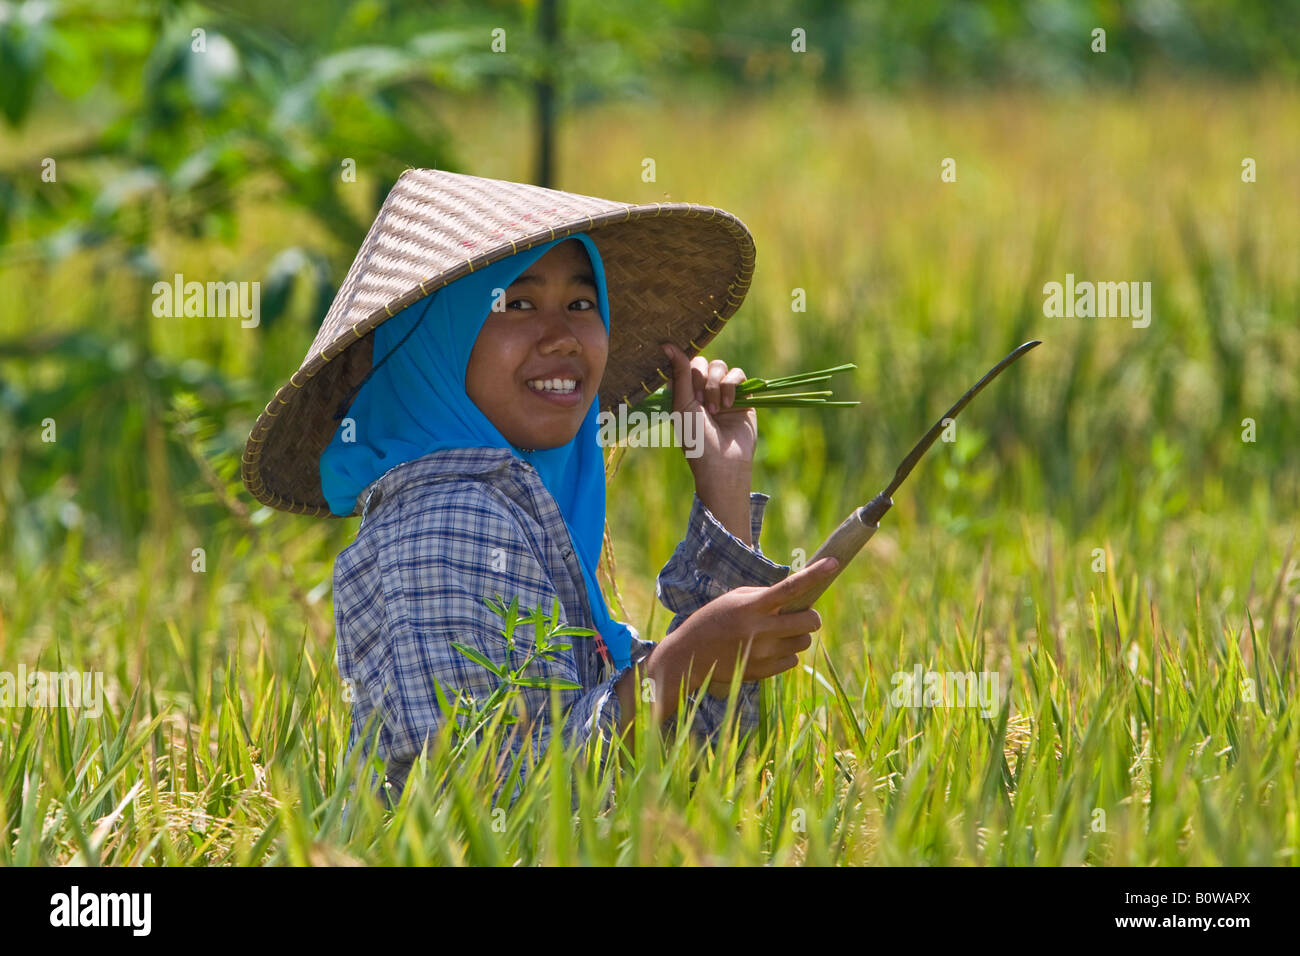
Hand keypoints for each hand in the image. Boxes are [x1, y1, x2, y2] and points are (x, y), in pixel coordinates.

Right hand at [650, 556, 839, 712]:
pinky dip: (786, 654)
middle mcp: (760, 630)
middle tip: (801, 615)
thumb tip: (797, 598)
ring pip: (803, 642)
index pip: (790, 588)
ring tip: (776, 634)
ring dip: (797, 635)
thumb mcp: (734, 599)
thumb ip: (764, 596)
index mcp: (752, 606)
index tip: (833, 563)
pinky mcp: (763, 672)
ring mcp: (762, 653)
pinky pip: (793, 661)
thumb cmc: (713, 620)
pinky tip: (767, 650)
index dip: (814, 575)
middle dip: (811, 617)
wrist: (688, 657)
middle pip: (809, 621)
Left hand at [660, 341, 756, 496]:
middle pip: (702, 362)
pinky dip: (731, 386)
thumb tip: (666, 344)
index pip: (684, 365)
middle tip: (700, 402)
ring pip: (720, 366)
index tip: (685, 381)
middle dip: (701, 380)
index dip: (685, 368)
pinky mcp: (742, 396)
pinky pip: (738, 374)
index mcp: (683, 393)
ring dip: (716, 384)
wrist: (723, 462)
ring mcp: (723, 393)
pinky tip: (728, 406)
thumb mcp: (682, 404)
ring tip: (715, 409)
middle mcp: (702, 391)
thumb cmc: (696, 438)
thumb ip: (679, 373)